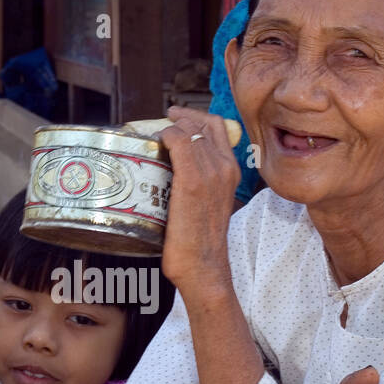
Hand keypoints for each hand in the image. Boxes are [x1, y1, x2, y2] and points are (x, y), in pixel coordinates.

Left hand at [157, 106, 241, 295]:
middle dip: (179, 118)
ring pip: (189, 130)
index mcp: (232, 171)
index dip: (195, 117)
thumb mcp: (207, 206)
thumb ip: (199, 186)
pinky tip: (154, 142)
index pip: (218, 126)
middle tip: (160, 122)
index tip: (176, 118)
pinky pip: (178, 142)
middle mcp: (225, 167)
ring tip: (151, 133)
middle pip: (202, 123)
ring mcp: (210, 172)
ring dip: (169, 126)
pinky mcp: (192, 181)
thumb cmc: (200, 243)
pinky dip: (165, 135)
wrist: (204, 266)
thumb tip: (174, 178)